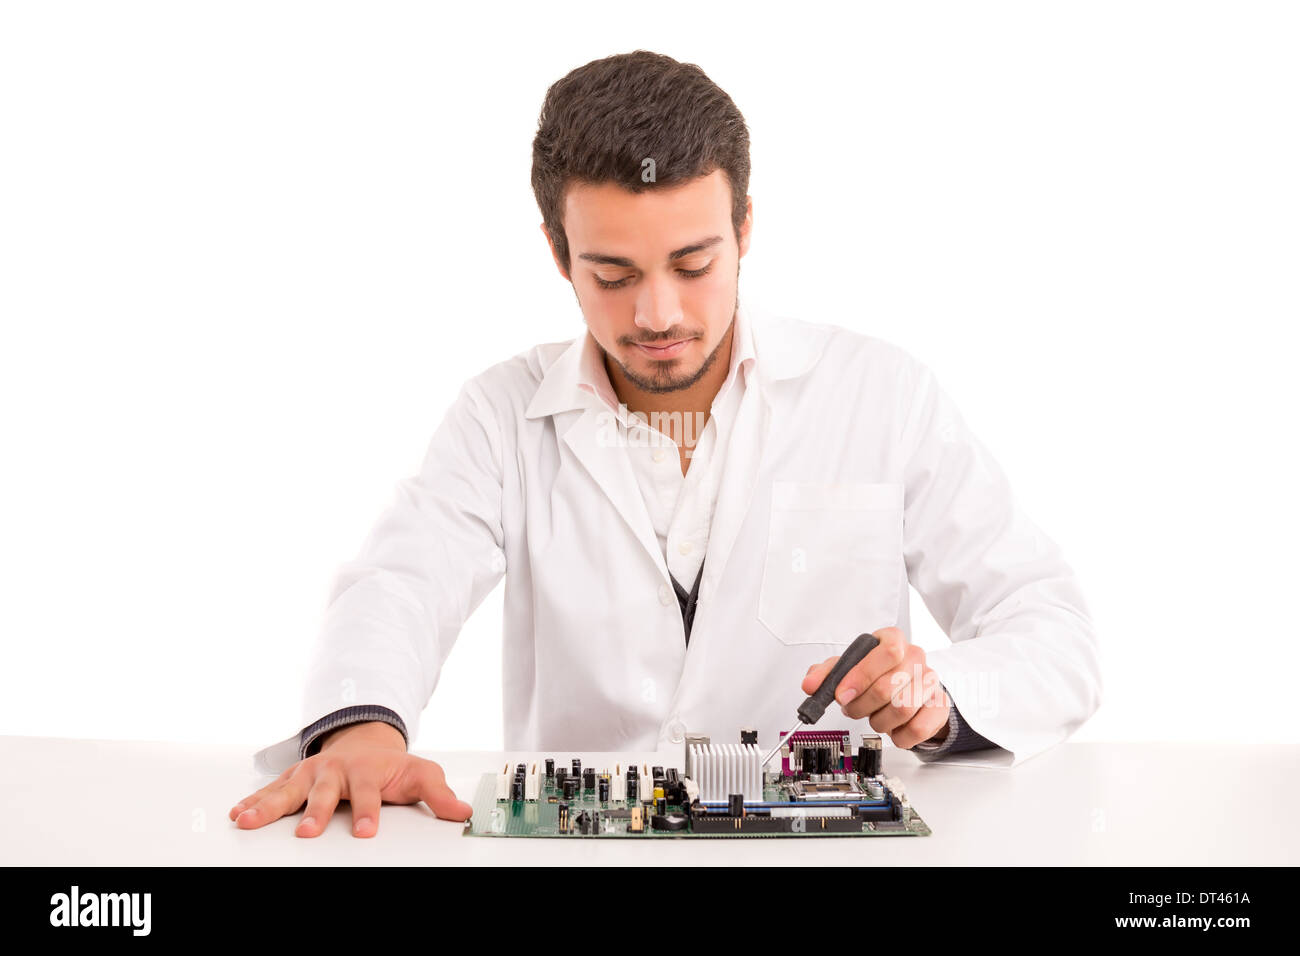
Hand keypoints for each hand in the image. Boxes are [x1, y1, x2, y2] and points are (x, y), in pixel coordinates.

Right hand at [228, 721, 472, 837]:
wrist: (365, 741)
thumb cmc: (391, 765)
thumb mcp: (420, 774)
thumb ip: (439, 794)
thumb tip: (463, 813)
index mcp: (366, 771)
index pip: (370, 795)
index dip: (369, 813)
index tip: (367, 832)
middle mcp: (335, 771)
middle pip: (324, 793)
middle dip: (316, 813)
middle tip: (307, 833)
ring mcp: (312, 774)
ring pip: (288, 791)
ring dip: (268, 807)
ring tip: (248, 822)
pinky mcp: (295, 779)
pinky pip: (271, 790)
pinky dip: (253, 801)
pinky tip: (238, 814)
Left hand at [800, 626, 950, 749]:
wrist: (907, 688)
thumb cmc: (876, 675)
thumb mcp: (848, 668)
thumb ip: (827, 674)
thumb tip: (811, 685)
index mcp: (893, 640)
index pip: (887, 652)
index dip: (861, 676)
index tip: (841, 694)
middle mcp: (915, 657)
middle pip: (890, 686)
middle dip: (862, 705)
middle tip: (851, 709)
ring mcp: (931, 681)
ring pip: (903, 709)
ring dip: (879, 721)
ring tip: (872, 717)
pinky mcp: (939, 706)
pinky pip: (919, 728)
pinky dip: (898, 735)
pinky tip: (892, 729)